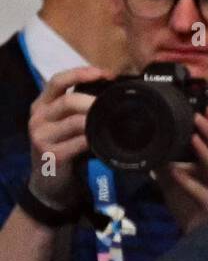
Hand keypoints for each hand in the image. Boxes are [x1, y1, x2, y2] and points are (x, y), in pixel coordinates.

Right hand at [26, 66, 104, 210]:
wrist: (50, 187)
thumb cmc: (65, 152)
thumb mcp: (66, 128)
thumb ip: (79, 112)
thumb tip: (111, 97)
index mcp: (41, 106)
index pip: (57, 81)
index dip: (81, 74)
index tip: (105, 73)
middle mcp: (38, 117)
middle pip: (68, 100)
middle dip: (95, 101)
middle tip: (116, 105)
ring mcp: (42, 136)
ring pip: (76, 121)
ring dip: (98, 122)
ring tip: (115, 124)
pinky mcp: (52, 155)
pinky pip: (80, 143)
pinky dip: (96, 141)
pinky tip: (106, 142)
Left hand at [157, 106, 207, 233]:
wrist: (203, 236)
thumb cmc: (193, 205)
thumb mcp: (180, 178)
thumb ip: (169, 160)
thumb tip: (147, 140)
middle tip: (199, 115)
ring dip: (205, 152)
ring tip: (193, 136)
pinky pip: (202, 192)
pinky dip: (188, 181)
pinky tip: (176, 172)